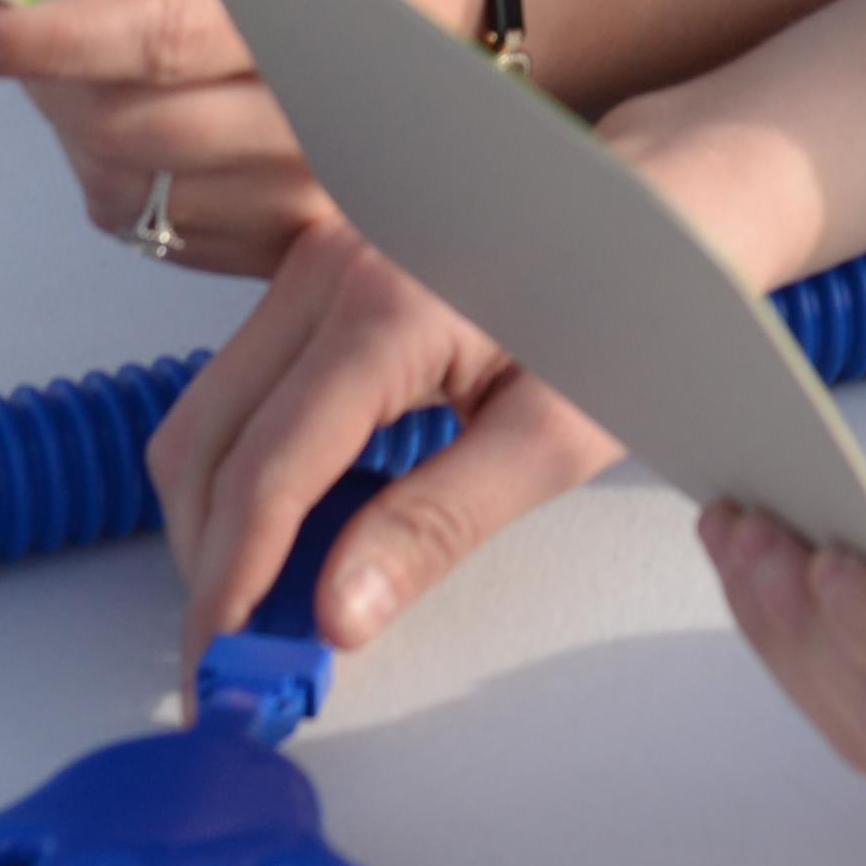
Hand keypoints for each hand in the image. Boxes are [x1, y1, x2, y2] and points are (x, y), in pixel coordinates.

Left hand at [0, 0, 489, 272]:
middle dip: (46, 81)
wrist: (459, 25)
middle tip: (4, 26)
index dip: (53, 41)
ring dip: (74, 131)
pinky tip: (128, 122)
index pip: (164, 39)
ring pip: (135, 192)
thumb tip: (63, 12)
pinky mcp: (287, 248)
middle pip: (133, 129)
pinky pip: (155, 233)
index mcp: (319, 10)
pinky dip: (114, 176)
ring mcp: (310, 200)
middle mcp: (323, 122)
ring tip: (76, 72)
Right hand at [148, 216, 625, 656]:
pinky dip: (243, 460)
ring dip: (214, 509)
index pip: (267, 469)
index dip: (231, 578)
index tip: (221, 659)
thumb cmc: (626, 313)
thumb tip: (335, 612)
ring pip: (209, 407)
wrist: (661, 206)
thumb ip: (437, 525)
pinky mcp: (319, 269)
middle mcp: (330, 269)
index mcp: (388, 309)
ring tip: (264, 594)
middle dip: (204, 553)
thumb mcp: (553, 439)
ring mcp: (316, 258)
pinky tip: (294, 521)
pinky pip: (241, 377)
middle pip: (204, 437)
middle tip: (235, 645)